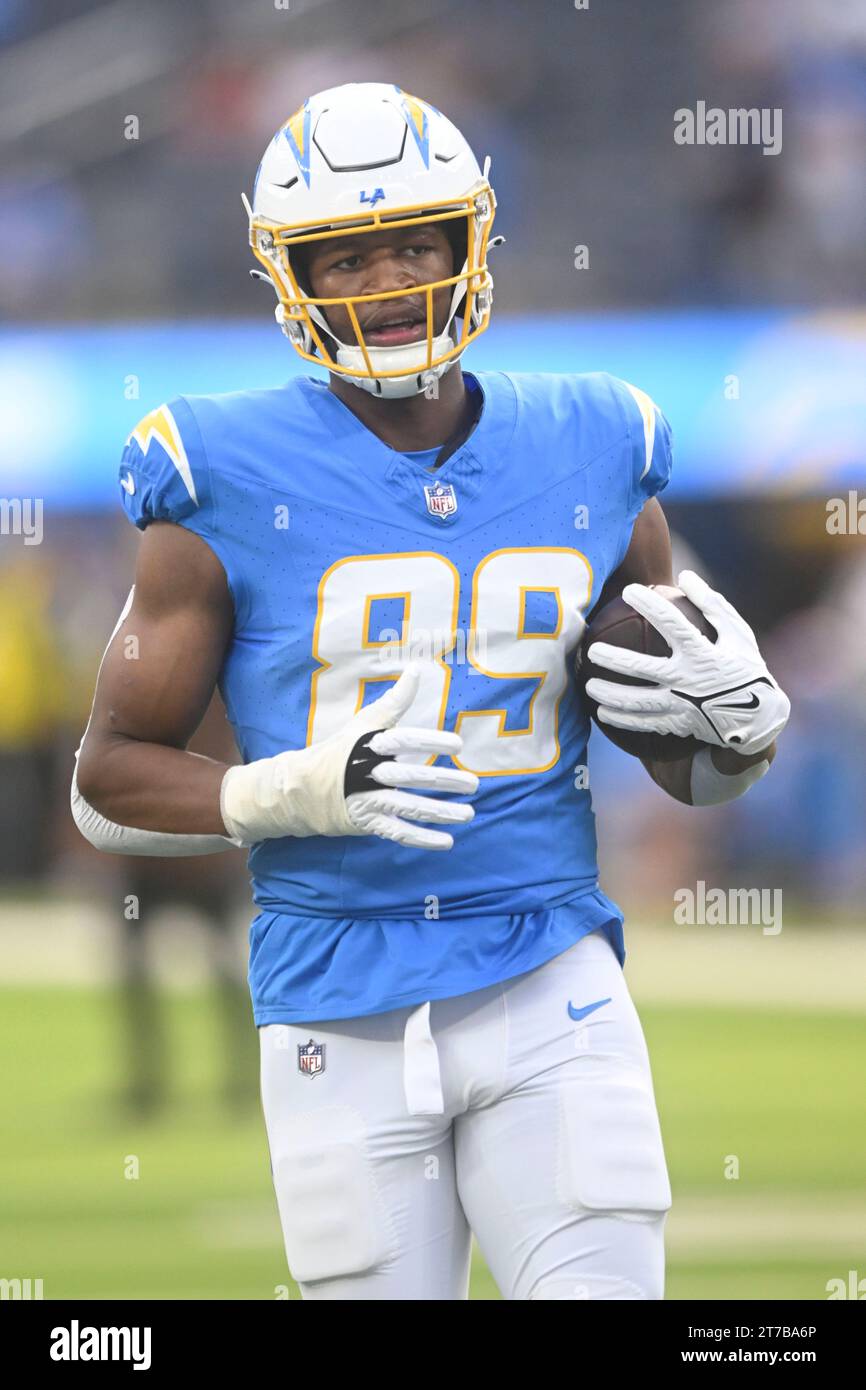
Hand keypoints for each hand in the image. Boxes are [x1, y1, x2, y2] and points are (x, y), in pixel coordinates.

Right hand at [220, 663, 477, 849]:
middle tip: (474, 784)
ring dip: (440, 812)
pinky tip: (447, 841)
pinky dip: (422, 839)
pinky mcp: (366, 823)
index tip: (457, 744)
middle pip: (409, 778)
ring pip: (408, 808)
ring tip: (468, 813)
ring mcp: (367, 800)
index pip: (403, 741)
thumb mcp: (364, 723)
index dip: (430, 742)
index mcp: (370, 746)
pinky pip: (398, 833)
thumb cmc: (340, 751)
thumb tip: (415, 669)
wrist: (300, 788)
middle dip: (443, 781)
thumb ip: (394, 700)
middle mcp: (369, 773)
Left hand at [584, 570, 790, 756]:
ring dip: (611, 695)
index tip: (629, 590)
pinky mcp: (680, 724)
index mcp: (704, 654)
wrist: (759, 718)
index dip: (651, 605)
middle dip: (614, 659)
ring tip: (588, 686)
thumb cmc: (745, 667)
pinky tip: (601, 713)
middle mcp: (690, 680)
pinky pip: (645, 723)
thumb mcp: (738, 633)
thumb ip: (712, 604)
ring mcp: (684, 706)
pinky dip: (621, 719)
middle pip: (644, 668)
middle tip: (591, 650)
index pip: (673, 624)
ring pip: (639, 701)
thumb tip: (684, 575)